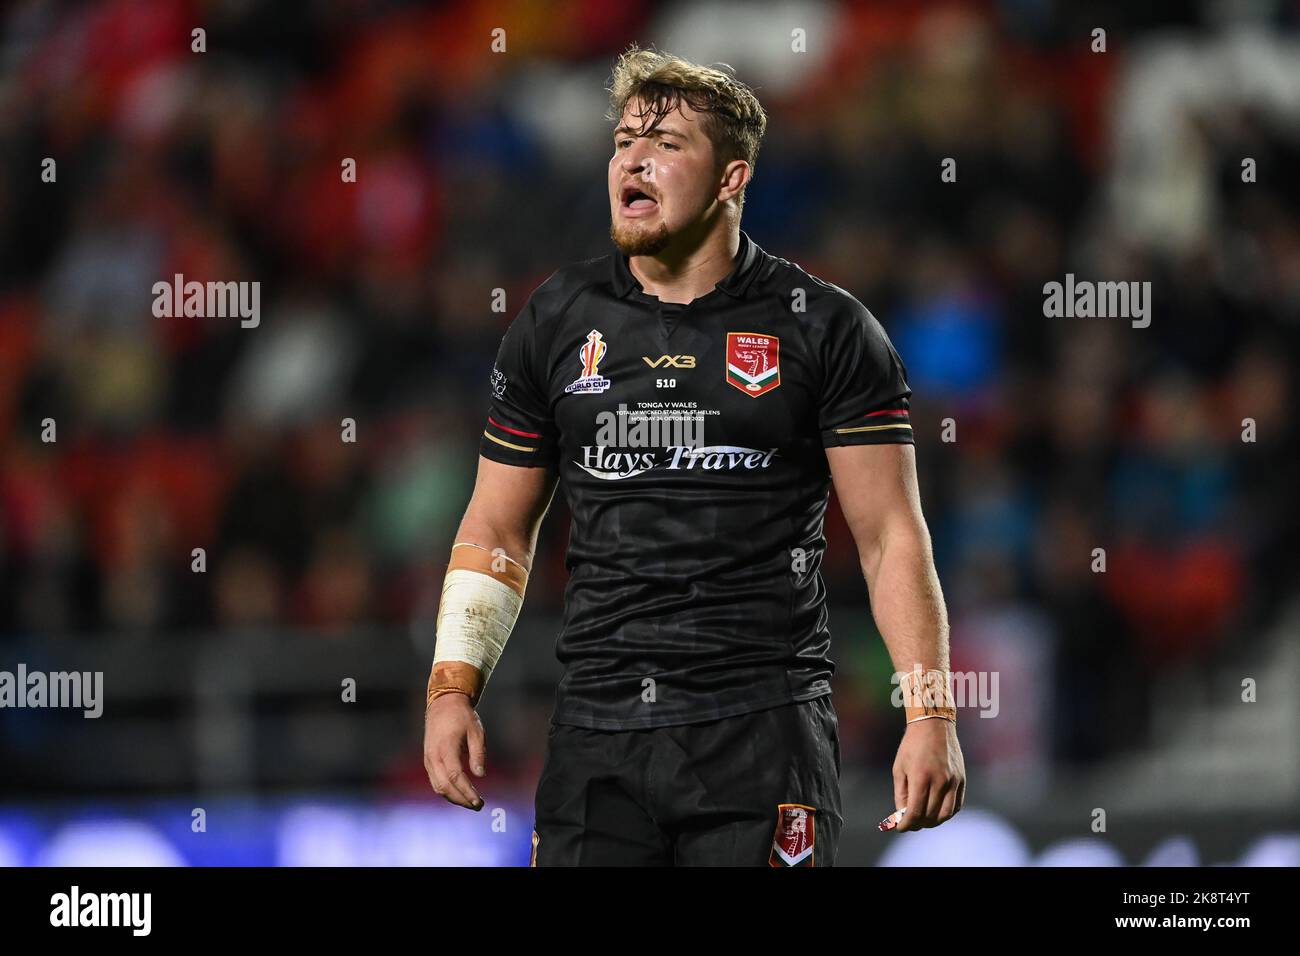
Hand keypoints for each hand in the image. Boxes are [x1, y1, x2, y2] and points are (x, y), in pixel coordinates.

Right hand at [423, 693, 487, 810]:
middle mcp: (433, 756)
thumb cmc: (462, 716)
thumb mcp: (476, 731)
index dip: (466, 791)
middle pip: (444, 786)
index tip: (479, 801)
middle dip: (461, 799)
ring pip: (437, 786)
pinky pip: (435, 781)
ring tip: (471, 802)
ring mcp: (428, 759)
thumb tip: (480, 775)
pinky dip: (447, 790)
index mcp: (446, 747)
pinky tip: (460, 793)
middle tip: (478, 805)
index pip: (455, 776)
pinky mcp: (428, 761)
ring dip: (454, 797)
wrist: (443, 704)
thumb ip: (478, 753)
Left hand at [890, 718, 964, 831]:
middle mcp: (940, 781)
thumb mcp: (899, 768)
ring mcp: (954, 781)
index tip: (900, 827)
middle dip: (918, 824)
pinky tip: (937, 811)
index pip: (915, 811)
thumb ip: (901, 793)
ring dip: (933, 822)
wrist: (934, 725)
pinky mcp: (962, 780)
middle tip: (910, 824)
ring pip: (946, 815)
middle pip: (930, 816)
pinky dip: (946, 814)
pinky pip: (957, 805)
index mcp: (921, 777)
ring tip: (923, 820)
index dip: (906, 824)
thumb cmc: (912, 746)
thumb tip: (902, 814)